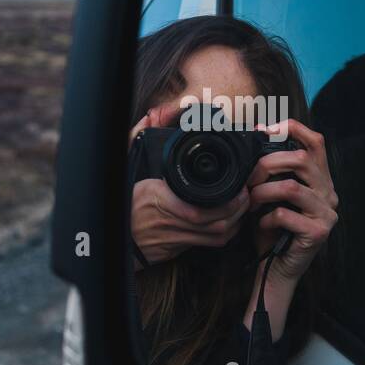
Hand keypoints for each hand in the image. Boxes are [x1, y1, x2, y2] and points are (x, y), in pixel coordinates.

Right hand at [129, 106, 248, 268]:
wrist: (118, 233)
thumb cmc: (125, 199)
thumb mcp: (129, 166)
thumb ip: (138, 138)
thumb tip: (150, 117)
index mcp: (160, 198)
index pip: (196, 208)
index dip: (224, 203)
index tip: (237, 189)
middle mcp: (171, 221)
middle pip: (214, 223)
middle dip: (236, 210)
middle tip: (246, 194)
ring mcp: (177, 236)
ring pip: (215, 235)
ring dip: (235, 222)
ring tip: (243, 205)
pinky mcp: (180, 247)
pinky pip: (209, 244)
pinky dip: (225, 234)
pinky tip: (232, 222)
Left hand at [247, 118, 338, 281]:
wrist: (277, 268)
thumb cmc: (273, 229)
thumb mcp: (272, 194)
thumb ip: (272, 171)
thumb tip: (254, 141)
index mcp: (320, 179)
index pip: (316, 142)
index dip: (292, 128)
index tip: (265, 130)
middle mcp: (328, 192)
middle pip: (301, 159)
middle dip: (268, 163)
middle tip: (250, 178)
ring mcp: (326, 213)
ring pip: (291, 187)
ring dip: (263, 192)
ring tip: (251, 201)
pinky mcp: (318, 232)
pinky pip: (286, 215)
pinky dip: (267, 218)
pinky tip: (262, 224)